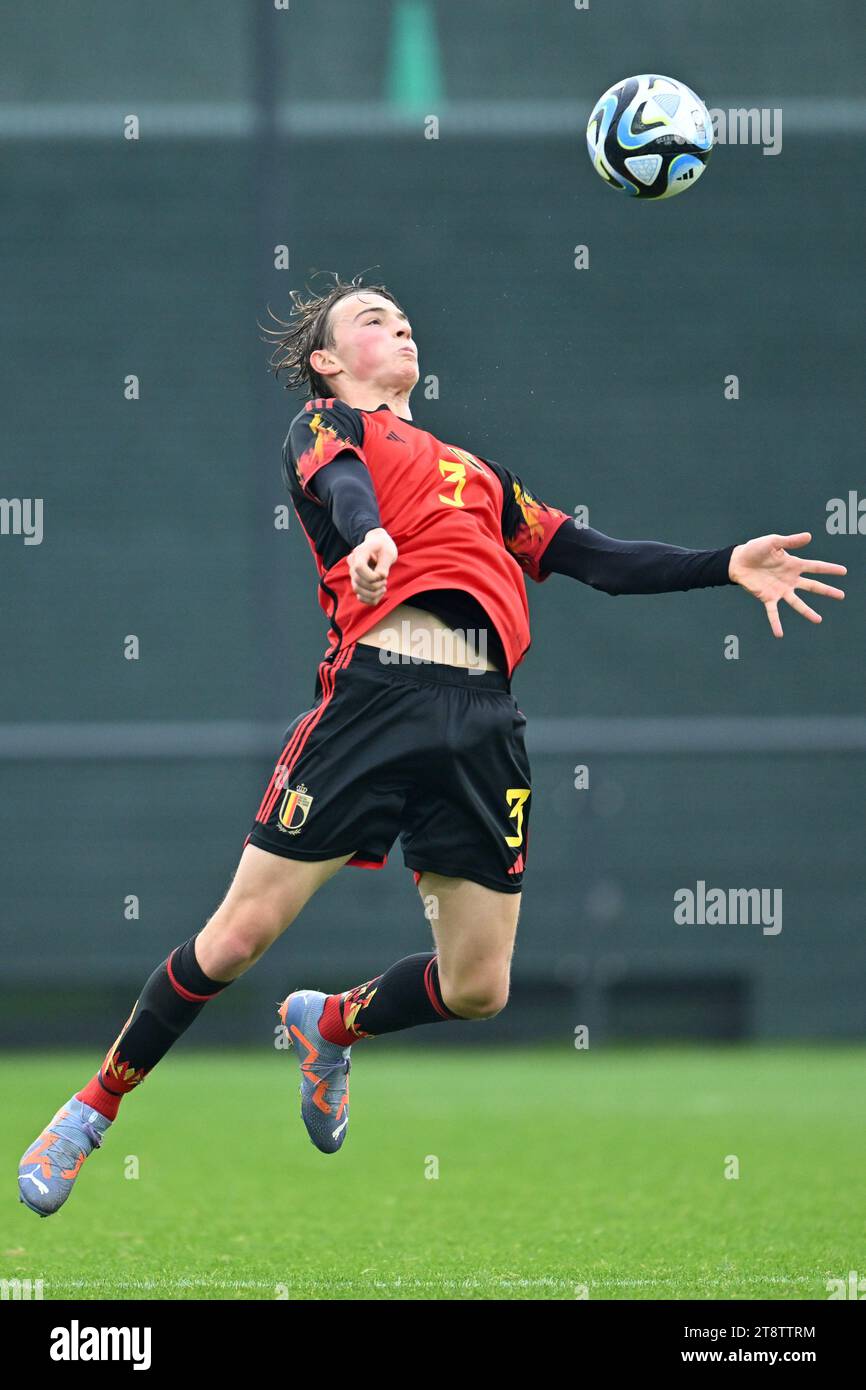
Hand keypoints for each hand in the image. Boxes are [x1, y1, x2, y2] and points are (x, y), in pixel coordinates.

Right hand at [347, 527, 397, 605]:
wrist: (379, 545)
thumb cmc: (384, 547)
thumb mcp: (388, 552)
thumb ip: (384, 564)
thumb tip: (381, 577)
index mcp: (360, 552)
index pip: (359, 568)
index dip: (371, 576)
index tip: (383, 576)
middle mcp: (353, 563)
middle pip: (358, 582)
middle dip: (375, 585)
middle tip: (385, 580)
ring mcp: (353, 574)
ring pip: (357, 590)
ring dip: (374, 593)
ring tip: (383, 586)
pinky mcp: (357, 582)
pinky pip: (361, 597)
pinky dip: (371, 599)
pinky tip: (380, 592)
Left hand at [728, 532, 845, 637]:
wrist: (737, 561)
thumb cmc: (755, 549)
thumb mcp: (773, 542)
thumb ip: (790, 541)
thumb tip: (809, 536)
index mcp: (793, 565)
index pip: (815, 567)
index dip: (829, 569)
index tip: (843, 571)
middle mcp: (790, 579)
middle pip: (812, 586)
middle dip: (827, 591)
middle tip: (841, 596)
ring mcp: (780, 590)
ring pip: (797, 603)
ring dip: (807, 612)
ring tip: (818, 620)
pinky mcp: (767, 597)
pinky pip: (773, 613)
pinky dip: (775, 623)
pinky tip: (779, 634)